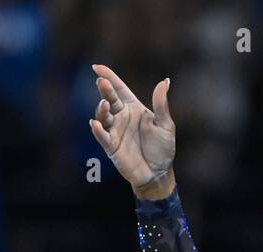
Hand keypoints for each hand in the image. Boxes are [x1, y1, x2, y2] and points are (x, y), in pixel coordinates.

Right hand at [88, 64, 176, 197]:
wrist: (159, 173)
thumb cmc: (162, 149)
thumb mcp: (165, 125)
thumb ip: (161, 105)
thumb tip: (165, 81)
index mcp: (134, 108)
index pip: (119, 89)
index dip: (109, 77)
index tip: (97, 67)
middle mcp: (122, 117)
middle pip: (109, 99)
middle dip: (104, 90)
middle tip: (101, 82)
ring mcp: (115, 130)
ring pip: (102, 116)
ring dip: (101, 109)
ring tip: (104, 104)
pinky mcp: (110, 146)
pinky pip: (101, 135)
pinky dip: (97, 129)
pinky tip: (96, 123)